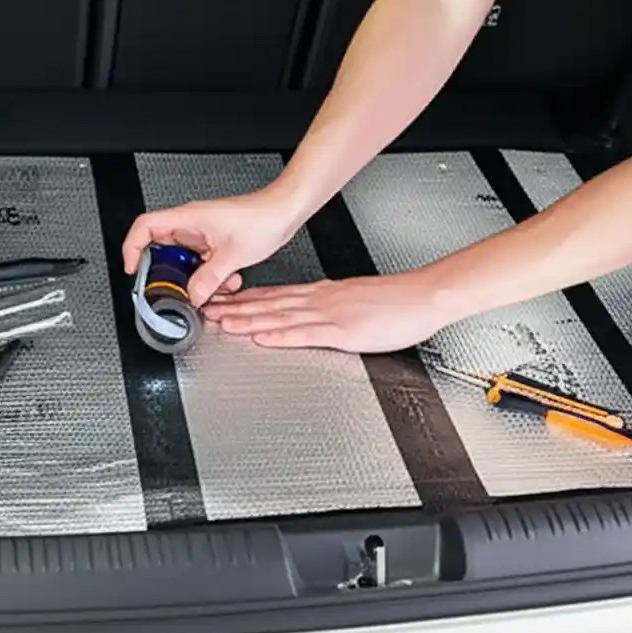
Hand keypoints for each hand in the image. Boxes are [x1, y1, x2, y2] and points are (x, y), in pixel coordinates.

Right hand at [123, 190, 304, 306]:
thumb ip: (209, 279)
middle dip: (168, 274)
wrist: (285, 211)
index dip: (132, 248)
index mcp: (188, 218)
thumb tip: (192, 296)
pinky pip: (202, 264)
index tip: (132, 270)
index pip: (144, 227)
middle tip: (172, 290)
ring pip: (185, 262)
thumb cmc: (262, 218)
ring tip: (209, 288)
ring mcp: (203, 234)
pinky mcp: (215, 243)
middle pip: (162, 250)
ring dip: (195, 279)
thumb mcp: (232, 255)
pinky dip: (210, 277)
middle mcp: (192, 224)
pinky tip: (226, 281)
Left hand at [203, 271, 448, 352]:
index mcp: (322, 294)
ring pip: (280, 317)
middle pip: (270, 305)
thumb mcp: (355, 300)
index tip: (223, 303)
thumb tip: (313, 315)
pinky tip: (262, 337)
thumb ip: (330, 307)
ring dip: (249, 321)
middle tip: (209, 312)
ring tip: (223, 323)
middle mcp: (319, 301)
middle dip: (237, 309)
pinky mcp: (343, 329)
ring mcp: (329, 314)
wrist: (422, 296)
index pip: (276, 296)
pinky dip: (281, 335)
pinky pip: (306, 333)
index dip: (245, 300)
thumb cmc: (395, 303)